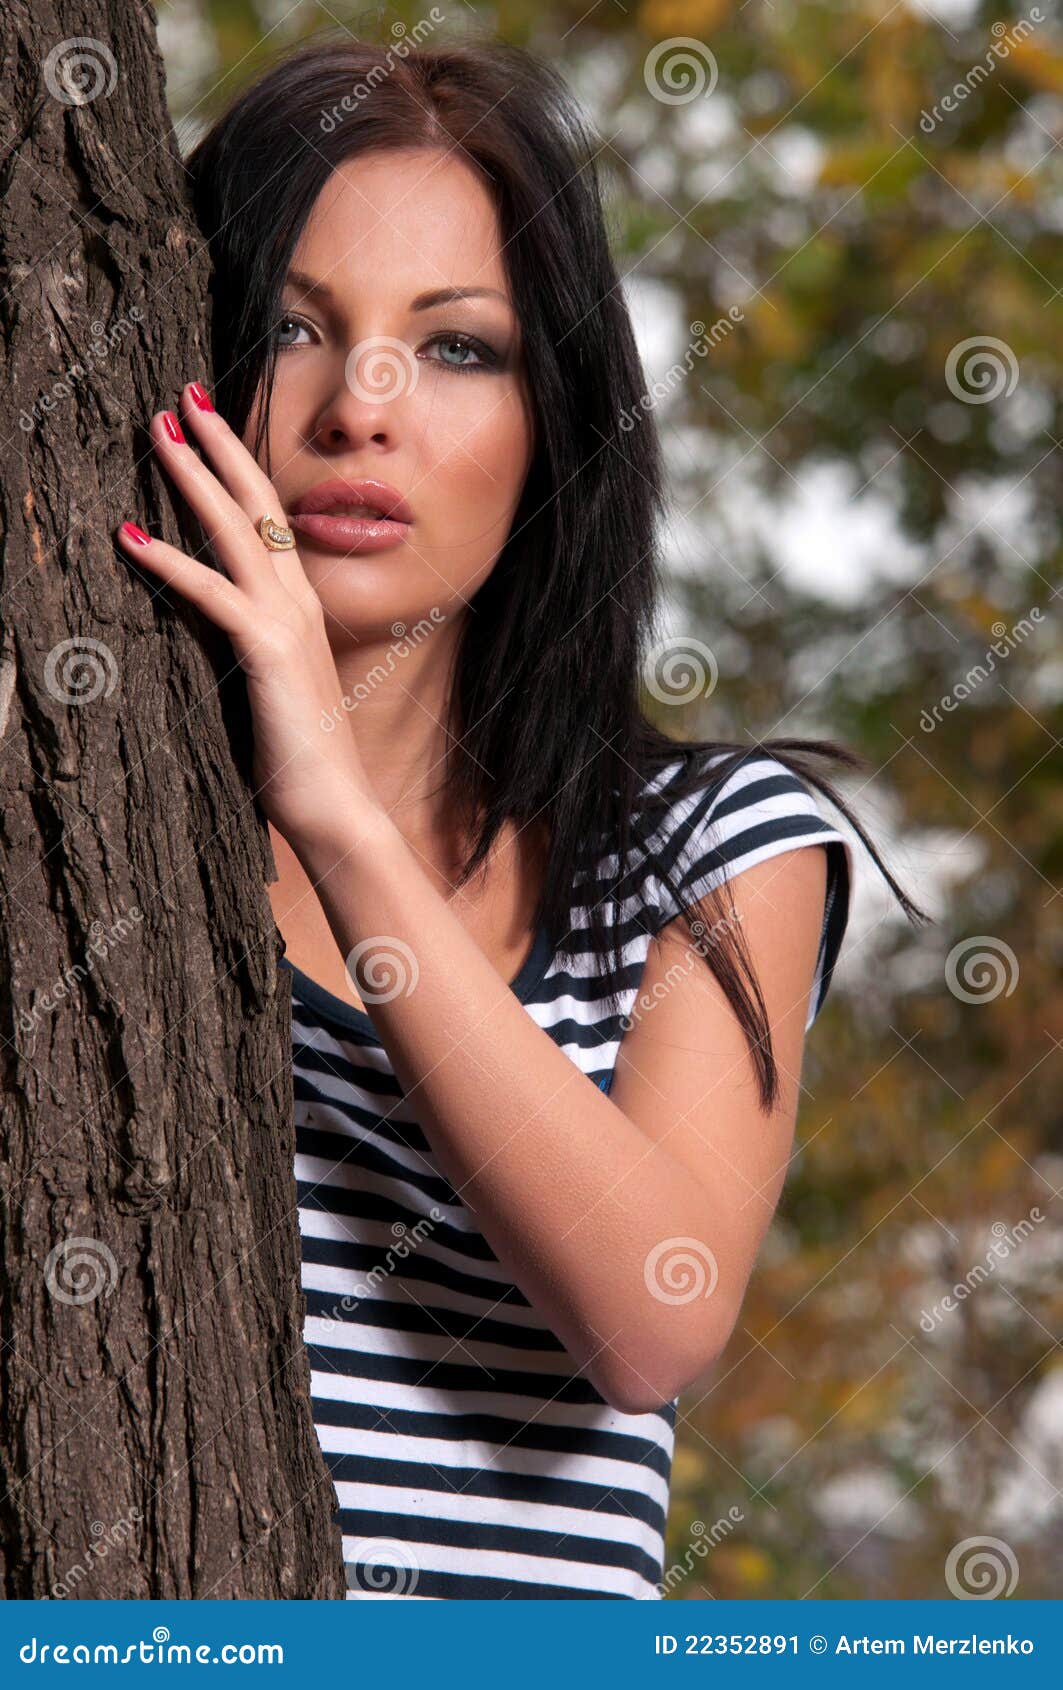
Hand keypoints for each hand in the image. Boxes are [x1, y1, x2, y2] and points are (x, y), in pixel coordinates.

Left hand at [115, 382, 374, 851]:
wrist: (336, 805)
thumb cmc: (300, 758)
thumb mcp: (270, 689)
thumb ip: (249, 650)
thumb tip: (216, 632)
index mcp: (301, 607)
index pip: (269, 521)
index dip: (240, 470)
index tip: (211, 428)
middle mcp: (298, 601)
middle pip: (255, 504)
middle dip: (217, 445)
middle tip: (182, 397)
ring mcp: (285, 622)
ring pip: (234, 530)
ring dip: (193, 476)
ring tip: (159, 431)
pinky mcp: (265, 650)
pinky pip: (210, 593)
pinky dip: (169, 561)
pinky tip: (130, 535)